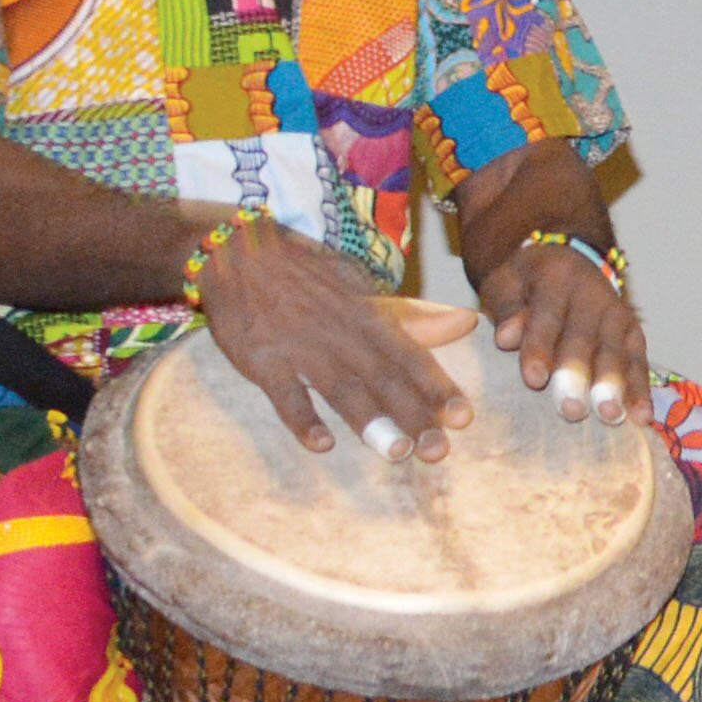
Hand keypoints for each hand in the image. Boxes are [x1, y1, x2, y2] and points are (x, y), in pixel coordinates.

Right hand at [196, 221, 475, 459]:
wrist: (236, 249)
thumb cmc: (306, 277)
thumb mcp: (360, 289)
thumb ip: (410, 317)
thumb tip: (466, 323)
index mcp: (367, 317)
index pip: (409, 356)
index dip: (437, 387)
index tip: (464, 417)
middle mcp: (340, 332)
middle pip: (383, 377)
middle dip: (413, 415)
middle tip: (438, 451)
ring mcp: (300, 346)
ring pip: (341, 385)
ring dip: (370, 420)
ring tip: (397, 452)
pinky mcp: (261, 358)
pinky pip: (283, 391)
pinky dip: (302, 418)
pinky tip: (321, 444)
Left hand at [483, 235, 650, 422]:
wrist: (567, 261)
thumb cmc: (527, 283)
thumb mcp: (505, 284)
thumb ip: (506, 309)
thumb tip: (507, 339)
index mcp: (556, 277)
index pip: (548, 315)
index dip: (541, 347)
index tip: (534, 380)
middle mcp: (594, 293)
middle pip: (586, 337)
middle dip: (580, 374)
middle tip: (572, 410)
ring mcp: (619, 313)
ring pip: (617, 351)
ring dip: (615, 386)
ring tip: (610, 417)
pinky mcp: (635, 333)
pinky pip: (639, 362)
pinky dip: (641, 391)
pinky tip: (642, 417)